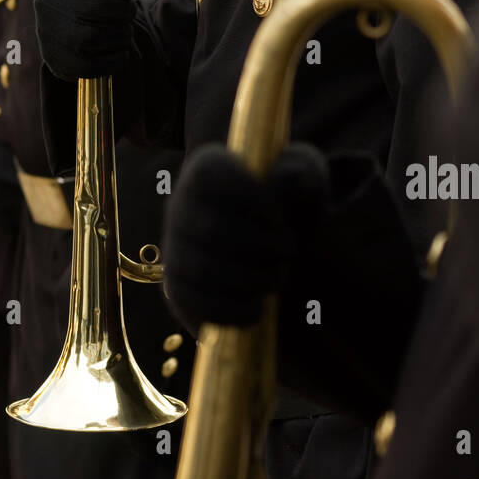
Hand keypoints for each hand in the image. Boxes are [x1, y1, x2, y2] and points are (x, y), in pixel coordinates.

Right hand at [33, 0, 148, 81]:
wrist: (65, 23)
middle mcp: (45, 1)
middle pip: (94, 7)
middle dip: (123, 12)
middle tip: (128, 15)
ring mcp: (47, 33)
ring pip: (92, 37)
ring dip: (121, 36)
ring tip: (125, 32)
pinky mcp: (55, 60)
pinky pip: (90, 65)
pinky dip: (114, 59)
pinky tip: (119, 50)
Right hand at [163, 142, 329, 330]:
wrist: (274, 244)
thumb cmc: (289, 204)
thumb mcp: (304, 180)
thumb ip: (303, 173)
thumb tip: (290, 177)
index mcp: (207, 168)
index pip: (209, 174)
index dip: (247, 196)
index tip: (279, 214)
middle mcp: (180, 205)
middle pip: (211, 229)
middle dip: (261, 246)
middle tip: (290, 249)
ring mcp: (175, 249)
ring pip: (202, 270)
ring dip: (251, 280)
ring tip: (278, 276)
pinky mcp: (177, 288)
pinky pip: (192, 304)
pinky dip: (229, 311)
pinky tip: (258, 307)